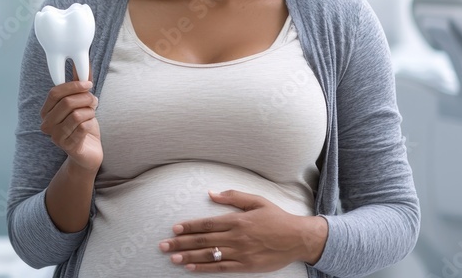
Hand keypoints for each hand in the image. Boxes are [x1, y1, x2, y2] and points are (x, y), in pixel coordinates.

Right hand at [39, 67, 101, 171]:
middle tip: (94, 101)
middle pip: (67, 103)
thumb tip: (82, 61)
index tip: (88, 84)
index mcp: (46, 111)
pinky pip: (83, 127)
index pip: (54, 93)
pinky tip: (91, 125)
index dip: (73, 86)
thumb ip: (78, 84)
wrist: (88, 153)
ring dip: (90, 111)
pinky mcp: (69, 146)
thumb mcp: (80, 103)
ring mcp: (56, 137)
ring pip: (77, 115)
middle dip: (85, 98)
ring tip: (92, 113)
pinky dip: (91, 122)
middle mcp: (47, 124)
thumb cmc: (83, 125)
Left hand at [158, 190, 327, 271]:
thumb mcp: (256, 200)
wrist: (298, 238)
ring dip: (188, 256)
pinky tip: (191, 268)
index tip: (174, 229)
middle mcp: (236, 237)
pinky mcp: (246, 266)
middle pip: (202, 240)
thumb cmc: (277, 218)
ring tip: (172, 258)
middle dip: (181, 243)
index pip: (206, 223)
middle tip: (163, 246)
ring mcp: (240, 252)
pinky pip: (221, 267)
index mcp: (237, 220)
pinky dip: (205, 268)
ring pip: (209, 254)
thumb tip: (211, 193)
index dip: (188, 226)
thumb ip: (232, 196)